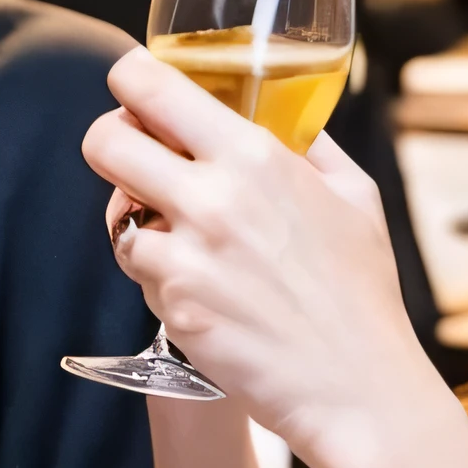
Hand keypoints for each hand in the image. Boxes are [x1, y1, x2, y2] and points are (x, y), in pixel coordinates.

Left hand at [82, 48, 440, 467]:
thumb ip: (308, 144)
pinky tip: (205, 289)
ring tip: (193, 243)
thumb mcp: (354, 194)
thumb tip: (278, 111)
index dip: (129, 80)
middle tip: (134, 160)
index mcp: (255, 155)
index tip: (135, 89)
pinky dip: (160, 277)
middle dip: (111, 145)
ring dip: (141, 225)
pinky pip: (141, 273)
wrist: (358, 387)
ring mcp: (186, 255)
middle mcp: (211, 198)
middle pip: (105, 142)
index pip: (150, 86)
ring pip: (118, 218)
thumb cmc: (362, 292)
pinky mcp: (172, 306)